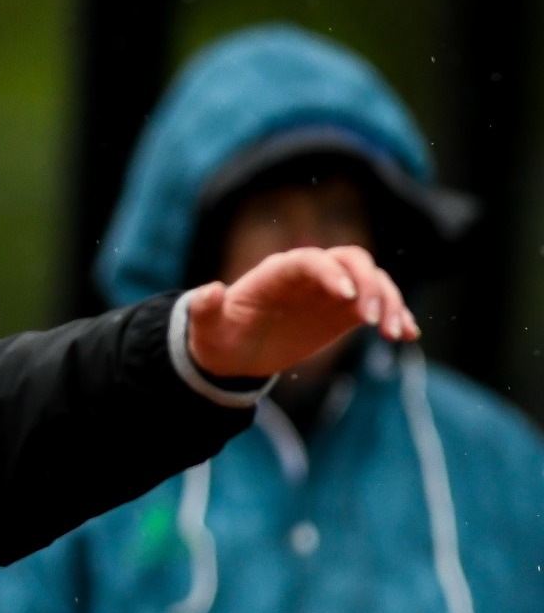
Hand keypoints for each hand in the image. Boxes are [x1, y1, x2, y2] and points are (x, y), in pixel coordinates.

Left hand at [186, 245, 416, 378]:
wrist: (234, 352)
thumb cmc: (218, 335)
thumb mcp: (206, 327)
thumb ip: (204, 308)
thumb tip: (209, 290)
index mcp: (278, 271)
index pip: (312, 260)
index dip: (332, 273)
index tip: (348, 298)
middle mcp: (310, 274)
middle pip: (352, 261)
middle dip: (370, 285)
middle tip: (373, 321)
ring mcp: (332, 291)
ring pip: (374, 282)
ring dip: (391, 303)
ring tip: (395, 334)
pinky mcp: (345, 311)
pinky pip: (380, 306)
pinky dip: (397, 316)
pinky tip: (408, 335)